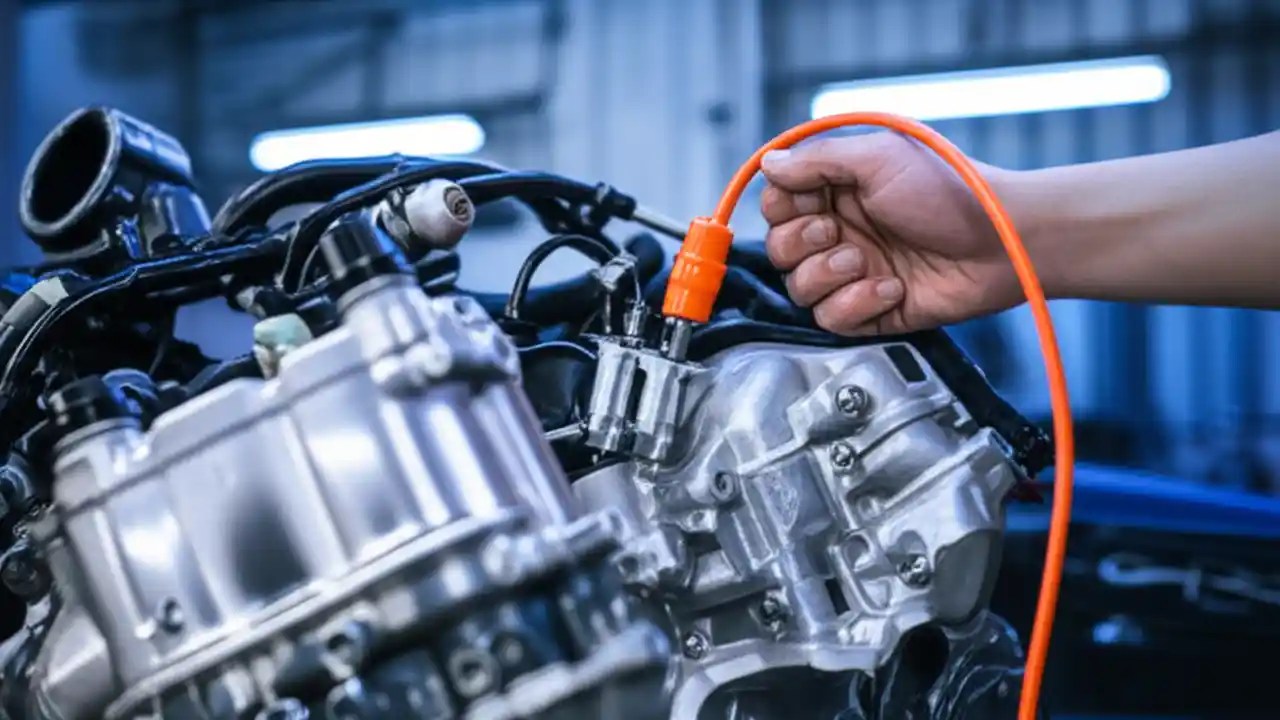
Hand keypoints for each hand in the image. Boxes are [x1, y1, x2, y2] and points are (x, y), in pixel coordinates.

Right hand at [761, 132, 1023, 334]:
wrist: (1003, 241)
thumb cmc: (953, 190)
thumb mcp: (880, 159)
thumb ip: (817, 160)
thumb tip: (768, 162)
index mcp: (839, 189)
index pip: (777, 203)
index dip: (783, 207)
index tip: (809, 201)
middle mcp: (842, 230)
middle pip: (779, 249)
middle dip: (800, 244)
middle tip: (837, 233)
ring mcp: (855, 272)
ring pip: (799, 288)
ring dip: (827, 276)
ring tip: (867, 263)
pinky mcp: (871, 309)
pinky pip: (831, 319)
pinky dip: (856, 304)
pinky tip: (892, 288)